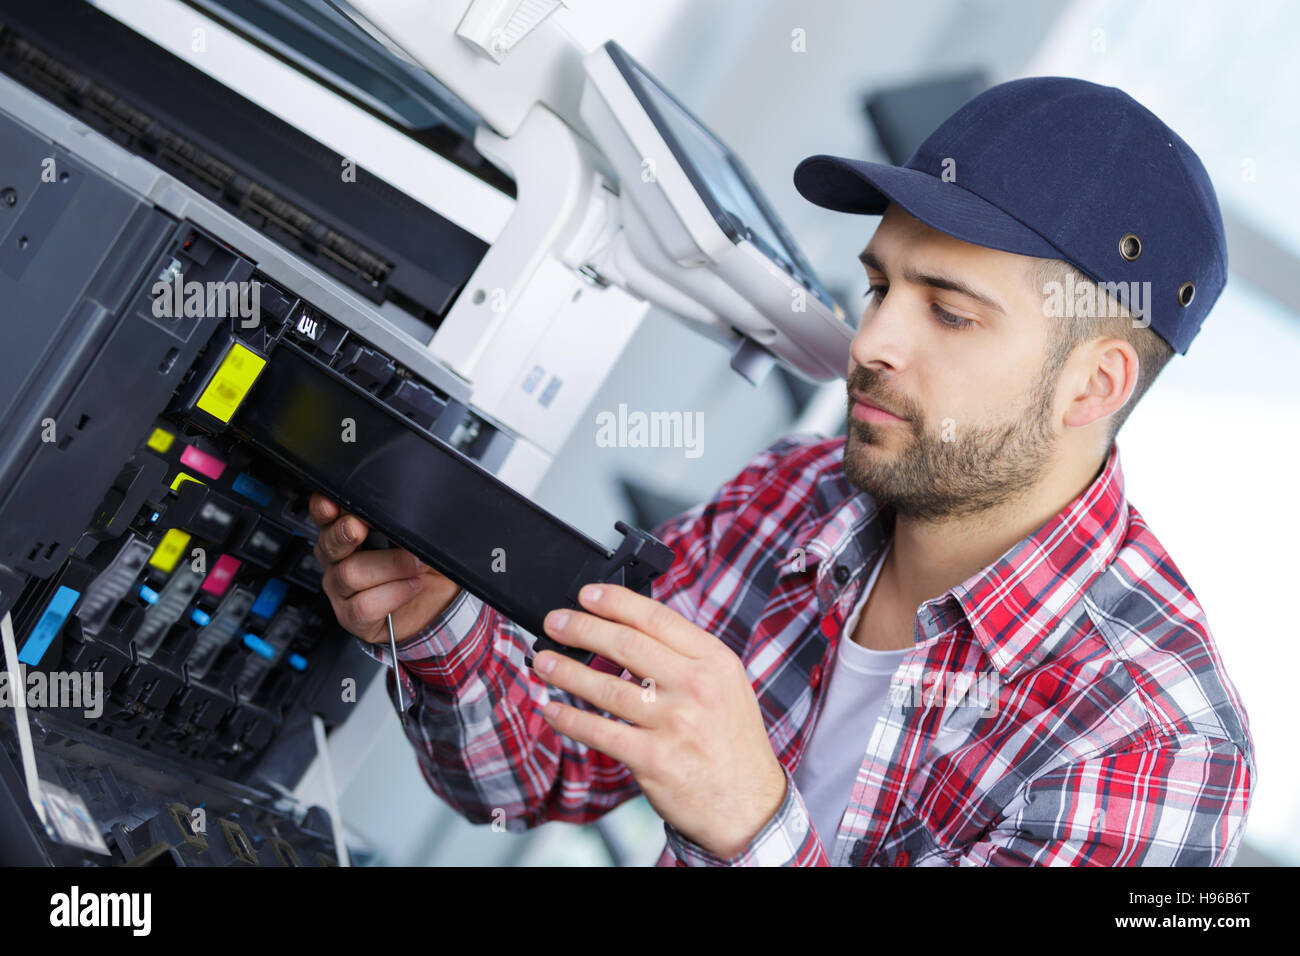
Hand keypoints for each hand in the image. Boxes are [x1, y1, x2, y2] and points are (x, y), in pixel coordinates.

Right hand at [308, 493, 461, 645]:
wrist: (442, 600)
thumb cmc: (426, 563)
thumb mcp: (417, 535)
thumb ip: (400, 521)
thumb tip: (395, 512)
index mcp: (347, 530)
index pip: (324, 515)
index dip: (324, 509)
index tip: (334, 506)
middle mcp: (338, 559)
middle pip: (329, 543)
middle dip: (345, 533)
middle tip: (362, 529)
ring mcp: (341, 590)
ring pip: (350, 574)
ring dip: (391, 566)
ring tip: (417, 565)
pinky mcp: (351, 617)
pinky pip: (364, 605)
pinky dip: (395, 593)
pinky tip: (412, 586)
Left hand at [532, 583, 785, 858]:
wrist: (749, 805)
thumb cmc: (732, 742)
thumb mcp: (726, 685)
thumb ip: (686, 657)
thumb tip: (630, 630)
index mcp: (714, 661)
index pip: (657, 619)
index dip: (616, 602)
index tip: (587, 595)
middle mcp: (696, 686)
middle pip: (626, 645)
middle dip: (582, 629)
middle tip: (554, 622)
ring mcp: (675, 722)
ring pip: (605, 687)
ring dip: (565, 671)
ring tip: (542, 661)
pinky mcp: (653, 758)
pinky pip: (599, 732)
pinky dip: (569, 720)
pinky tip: (552, 710)